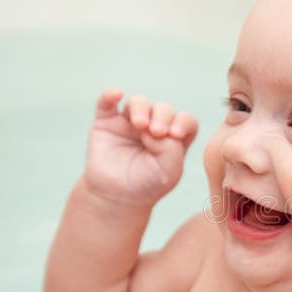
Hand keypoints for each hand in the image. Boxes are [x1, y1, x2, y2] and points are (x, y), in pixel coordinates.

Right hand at [85, 89, 198, 204]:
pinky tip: (116, 94)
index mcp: (174, 138)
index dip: (183, 122)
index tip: (176, 134)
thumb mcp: (168, 172)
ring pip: (139, 102)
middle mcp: (153, 126)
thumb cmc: (146, 185)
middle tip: (157, 132)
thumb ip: (172, 150)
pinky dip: (110, 94)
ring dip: (142, 108)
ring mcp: (129, 122)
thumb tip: (156, 130)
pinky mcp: (107, 122)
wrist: (116, 197)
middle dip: (163, 116)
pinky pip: (107, 101)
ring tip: (140, 125)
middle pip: (164, 109)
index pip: (185, 120)